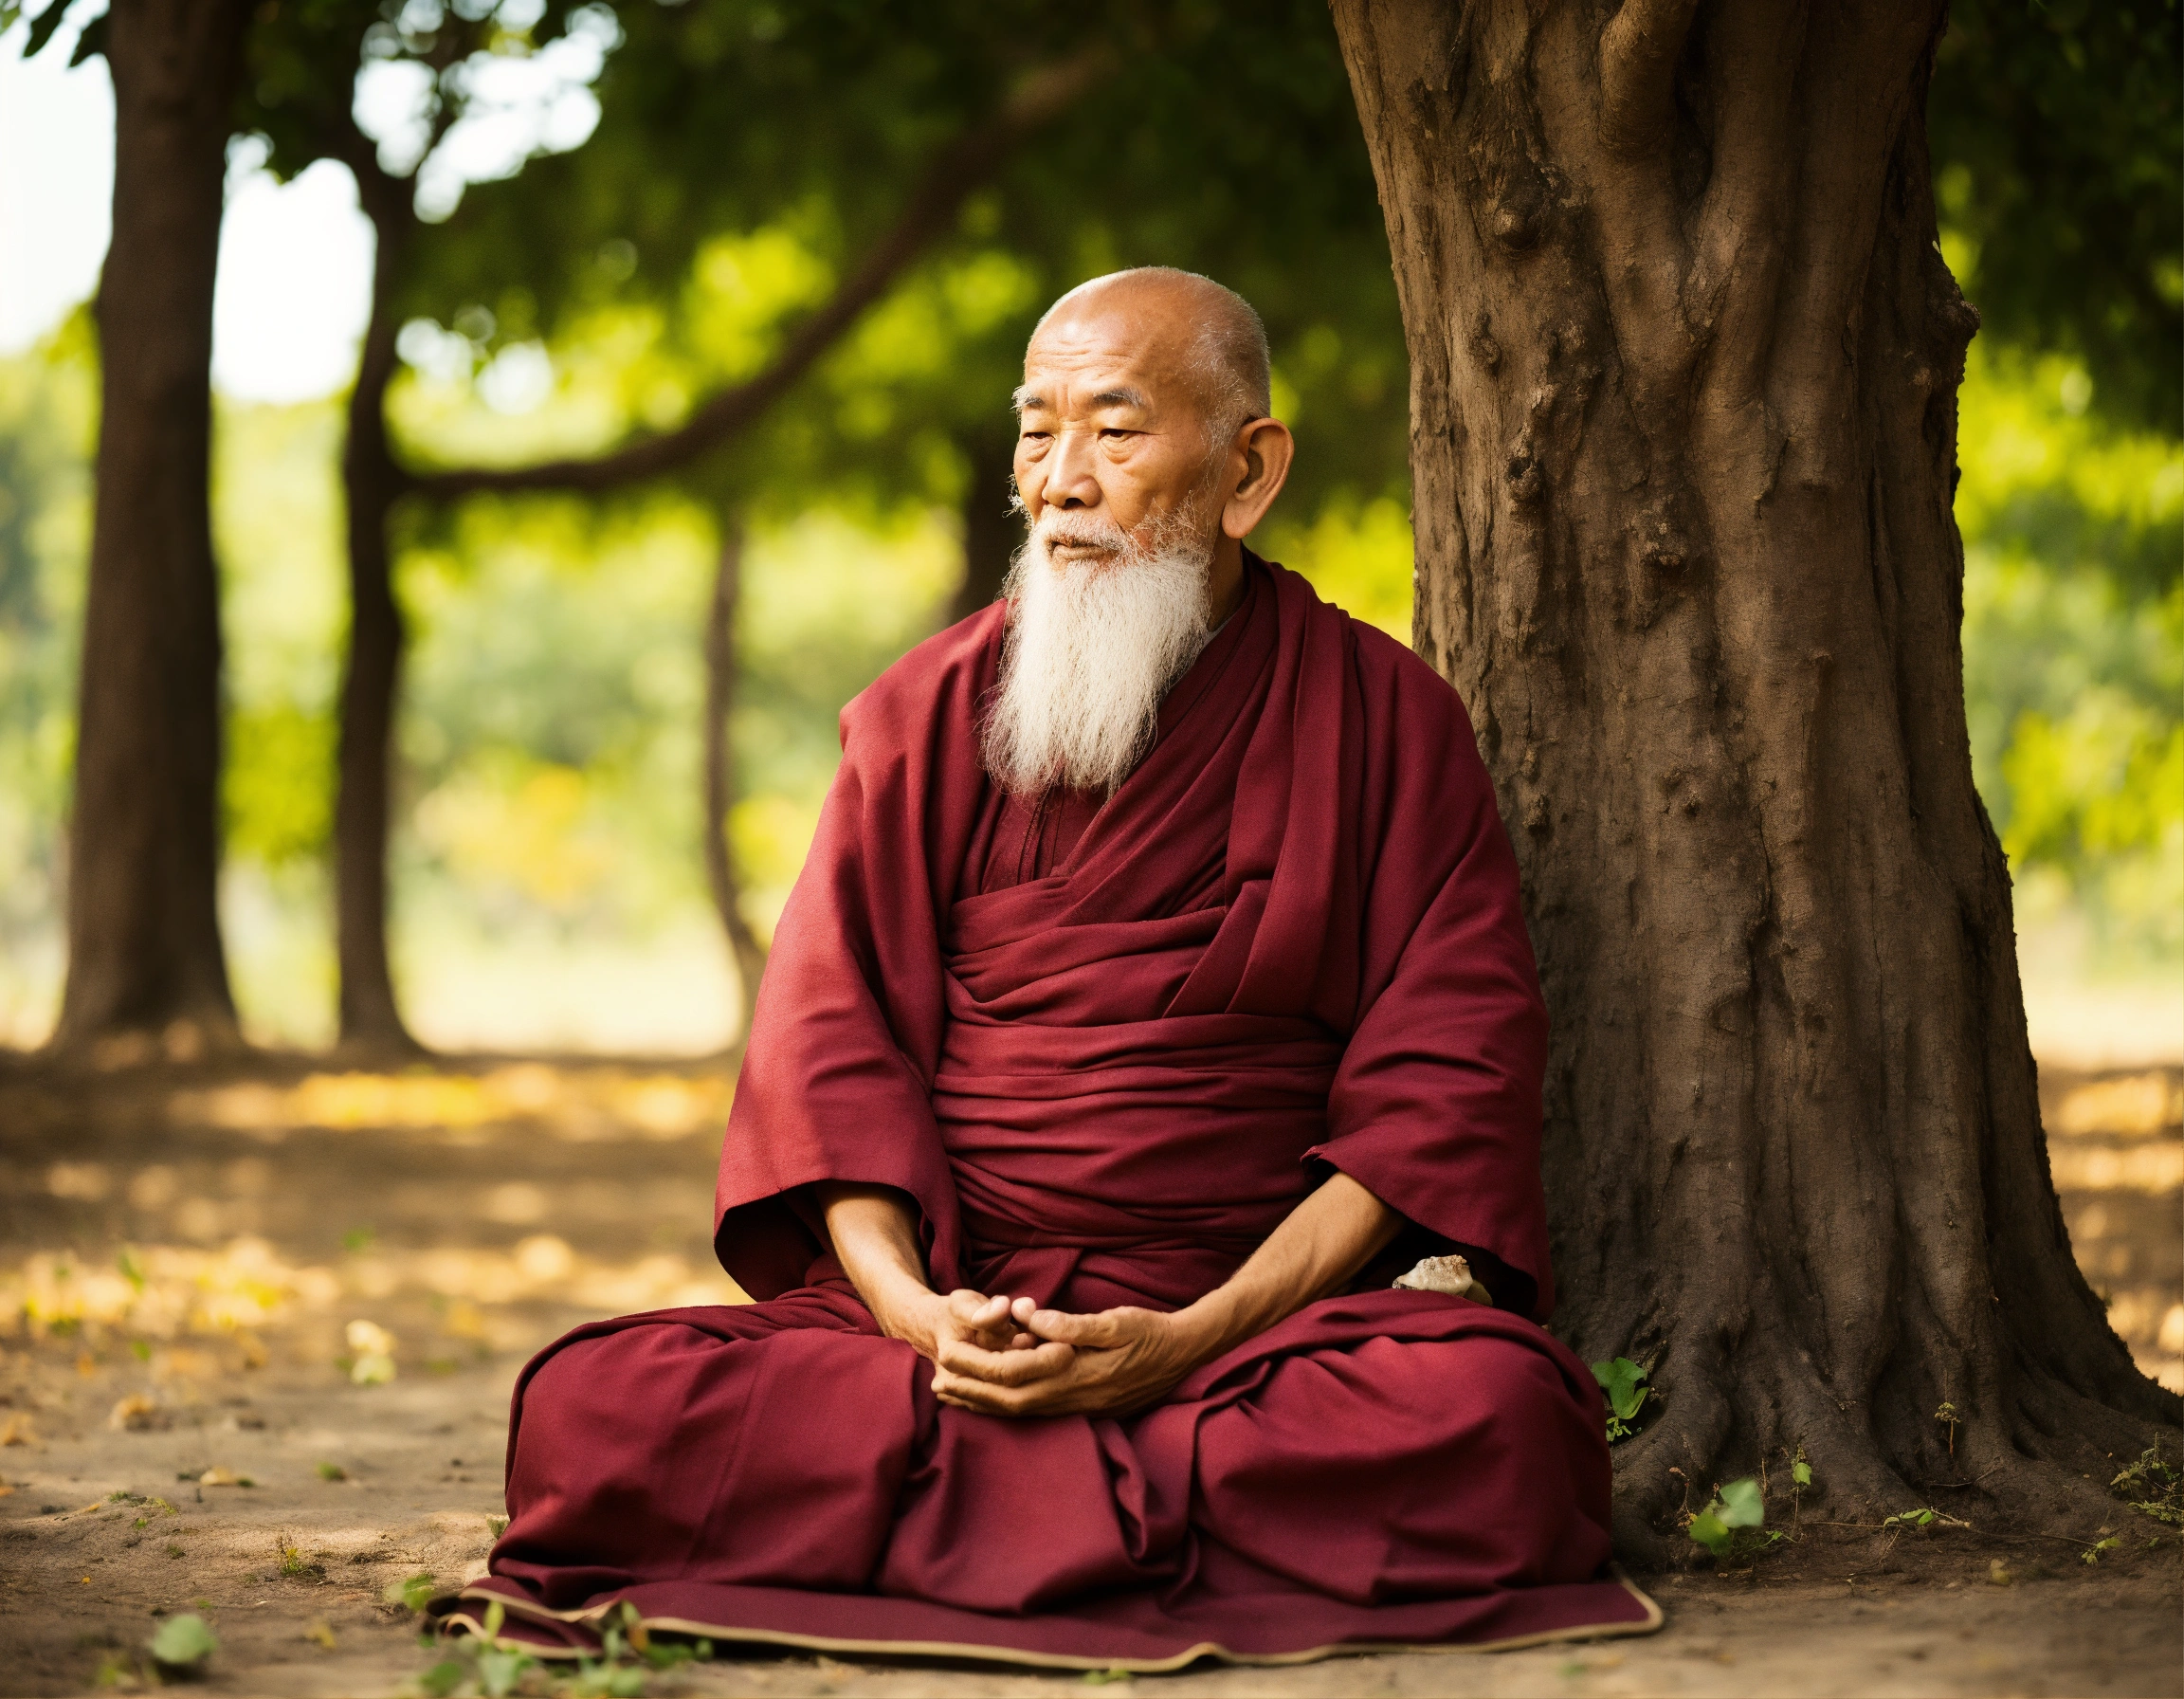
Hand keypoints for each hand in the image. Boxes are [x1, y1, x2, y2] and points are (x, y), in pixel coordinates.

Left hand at [930, 1300, 1207, 1417]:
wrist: (1184, 1355)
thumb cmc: (1149, 1333)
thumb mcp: (1115, 1320)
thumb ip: (1071, 1323)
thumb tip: (1028, 1318)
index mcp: (1075, 1375)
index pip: (1015, 1377)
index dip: (979, 1367)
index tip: (951, 1354)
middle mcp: (1071, 1398)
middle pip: (1009, 1402)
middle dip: (970, 1393)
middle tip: (935, 1382)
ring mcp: (1077, 1407)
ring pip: (1019, 1412)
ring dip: (983, 1403)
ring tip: (951, 1394)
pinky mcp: (1081, 1406)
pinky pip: (1035, 1411)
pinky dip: (1007, 1405)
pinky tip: (992, 1399)